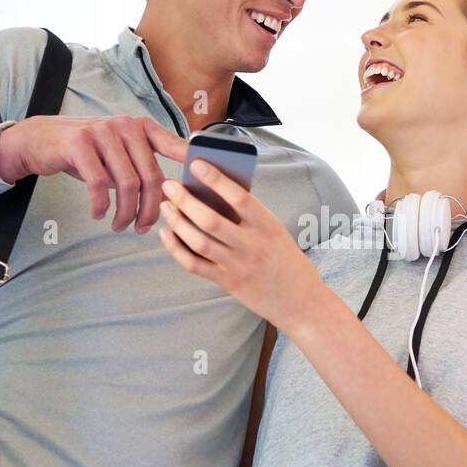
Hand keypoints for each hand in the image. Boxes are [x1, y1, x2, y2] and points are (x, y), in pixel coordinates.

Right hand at [0, 115, 186, 232]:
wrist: (40, 140)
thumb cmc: (86, 153)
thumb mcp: (119, 153)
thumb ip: (144, 165)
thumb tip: (174, 195)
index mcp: (141, 127)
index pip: (174, 146)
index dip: (190, 165)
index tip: (199, 188)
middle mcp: (125, 125)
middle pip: (151, 176)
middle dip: (150, 208)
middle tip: (142, 227)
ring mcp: (102, 131)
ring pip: (127, 183)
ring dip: (125, 212)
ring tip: (119, 225)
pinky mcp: (79, 143)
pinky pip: (99, 183)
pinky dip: (101, 205)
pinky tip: (99, 214)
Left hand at [156, 159, 322, 328]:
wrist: (300, 302)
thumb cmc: (286, 260)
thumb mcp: (275, 232)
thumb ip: (249, 216)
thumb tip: (211, 194)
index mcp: (268, 226)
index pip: (239, 198)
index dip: (216, 179)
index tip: (196, 164)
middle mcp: (252, 246)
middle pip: (210, 220)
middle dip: (185, 200)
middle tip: (169, 185)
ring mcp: (238, 266)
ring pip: (198, 242)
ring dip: (177, 221)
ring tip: (166, 206)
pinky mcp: (227, 283)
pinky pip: (194, 264)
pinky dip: (176, 248)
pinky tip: (167, 233)